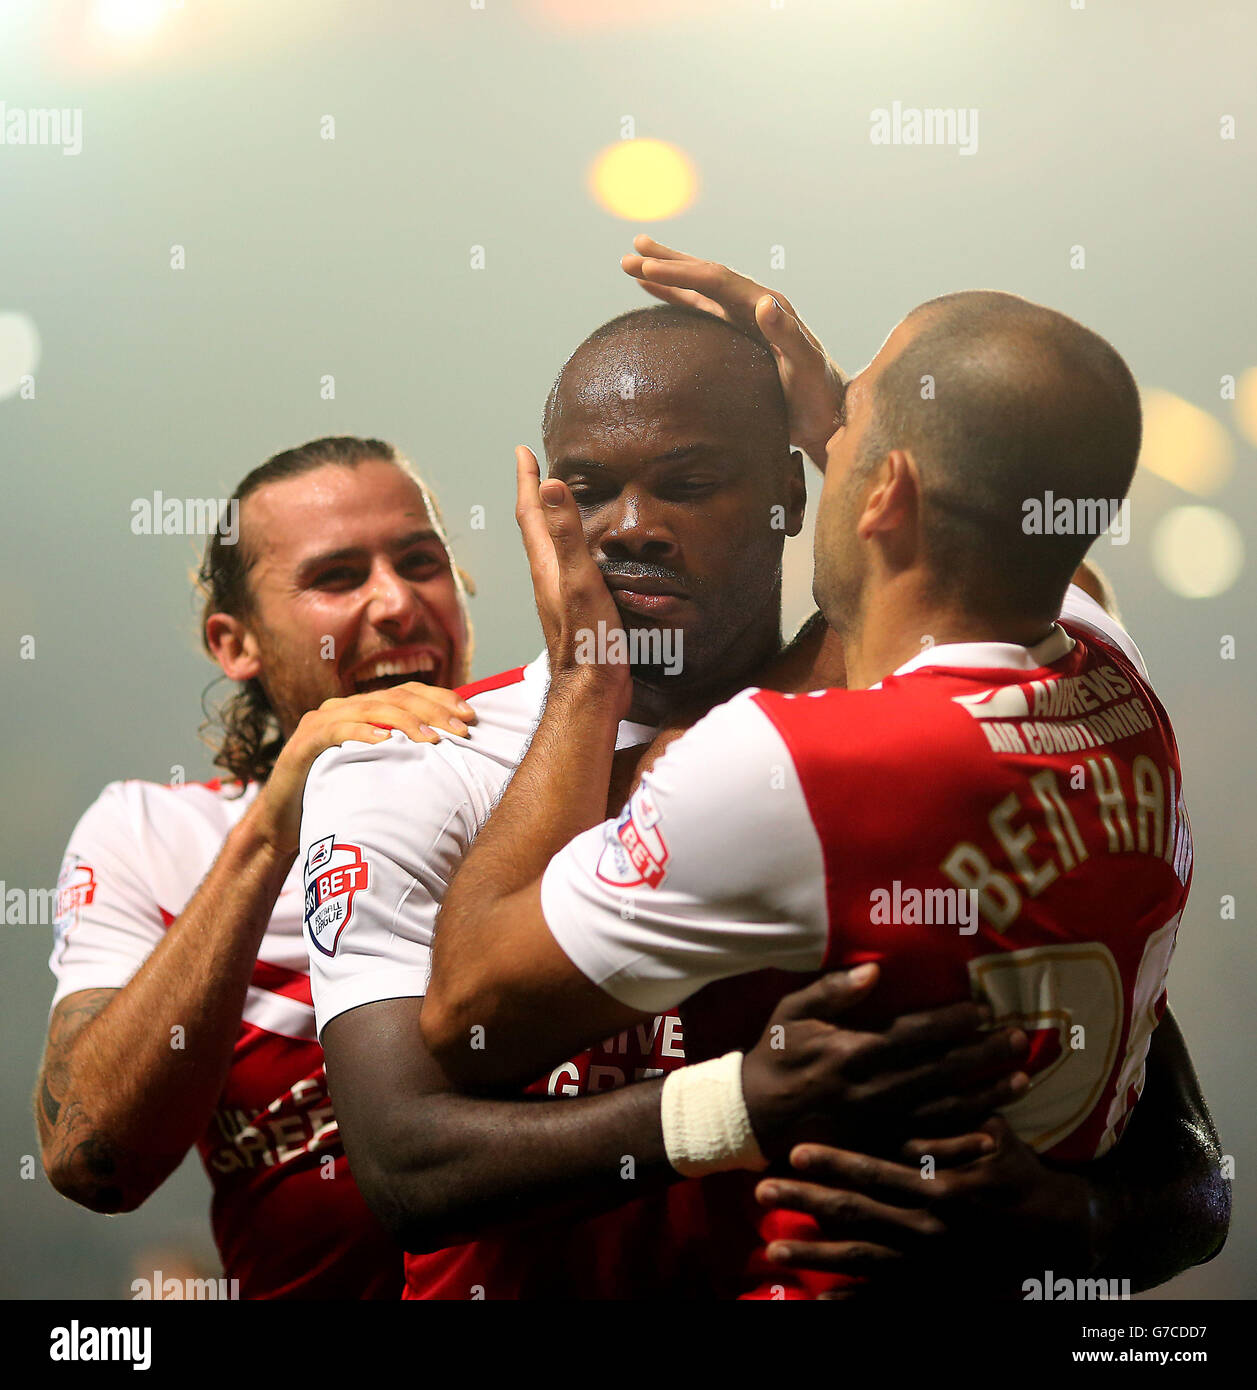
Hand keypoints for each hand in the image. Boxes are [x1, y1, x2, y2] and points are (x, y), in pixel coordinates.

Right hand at [249, 683, 475, 857]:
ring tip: (433, 740)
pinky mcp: (303, 743)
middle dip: (433, 711)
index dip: (441, 699)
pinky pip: (336, 730)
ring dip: (406, 722)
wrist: (284, 825)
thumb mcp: (378, 772)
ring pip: (371, 709)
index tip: (471, 716)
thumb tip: (454, 756)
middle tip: (462, 730)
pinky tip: (386, 741)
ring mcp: (320, 722)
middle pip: (396, 697)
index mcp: (362, 710)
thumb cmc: (337, 798)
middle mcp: (342, 708)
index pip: (408, 693)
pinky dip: (362, 732)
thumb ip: (405, 756)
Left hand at [514, 445, 630, 713]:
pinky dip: (574, 549)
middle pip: (537, 527)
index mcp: (547, 565)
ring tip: (563, 504)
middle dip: (538, 495)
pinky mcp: (577, 611)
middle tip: (541, 469)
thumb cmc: (588, 639)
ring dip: (554, 523)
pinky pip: (570, 568)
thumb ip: (568, 535)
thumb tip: (549, 485)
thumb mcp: (580, 579)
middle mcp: (549, 578)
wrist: (592, 692)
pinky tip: (589, 556)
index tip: (523, 451)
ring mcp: (561, 596)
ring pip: (552, 549)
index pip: (531, 513)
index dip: (527, 480)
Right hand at [620, 234, 845, 466]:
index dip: (682, 273)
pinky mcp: (738, 340)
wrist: (830, 417)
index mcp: (768, 308)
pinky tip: (656, 296)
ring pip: (699, 291)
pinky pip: (701, 313)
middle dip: (667, 263)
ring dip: (667, 277)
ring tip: (633, 264)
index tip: (647, 267)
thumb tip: (765, 302)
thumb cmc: (820, 397)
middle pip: (704, 276)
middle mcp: (755, 308)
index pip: (717, 281)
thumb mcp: (807, 368)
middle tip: (631, 251)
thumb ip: (789, 335)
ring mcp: (745, 323)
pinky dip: (677, 301)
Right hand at [740, 965, 1029, 1161]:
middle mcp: (871, 1089)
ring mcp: (877, 1122)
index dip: (951, 1023)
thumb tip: (875, 969)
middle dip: (983, 1055)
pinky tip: (993, 1132)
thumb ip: (833, 991)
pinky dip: (963, 1140)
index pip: (913, 1035)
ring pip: (943, 1110)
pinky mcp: (878, 1145)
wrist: (754, 1114)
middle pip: (940, 1071)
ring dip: (986, 1095)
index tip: (982, 1009)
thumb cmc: (776, 1054)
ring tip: (1023, 1080)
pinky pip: (928, 1146)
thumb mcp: (793, 1012)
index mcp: (852, 1053)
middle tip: (1021, 1038)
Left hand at [755, 1116, 1099, 1293]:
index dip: (833, 1162)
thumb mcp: (991, 1134)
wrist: (1057, 1232)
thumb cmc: (1016, 1170)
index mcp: (941, 1185)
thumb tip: (910, 1083)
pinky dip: (849, 1301)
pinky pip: (885, 1299)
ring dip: (815, 1255)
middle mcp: (931, 1227)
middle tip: (762, 1192)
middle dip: (806, 1203)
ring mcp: (931, 1263)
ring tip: (773, 1247)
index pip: (874, 1170)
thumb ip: (947, 1116)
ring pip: (862, 1260)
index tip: (794, 1152)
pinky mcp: (935, 1287)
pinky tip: (816, 1300)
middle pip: (856, 1215)